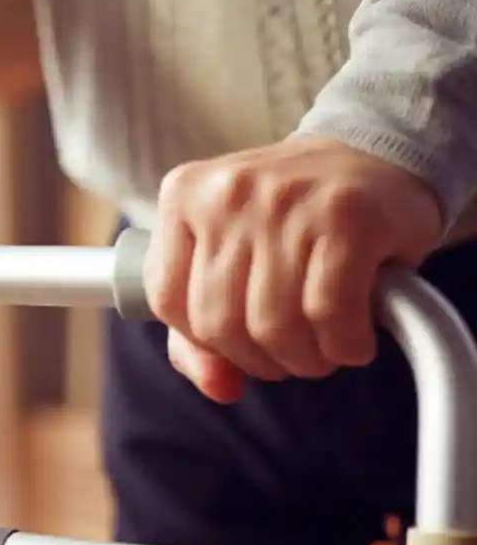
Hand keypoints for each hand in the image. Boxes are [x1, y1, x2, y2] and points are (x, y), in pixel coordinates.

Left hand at [144, 137, 442, 402]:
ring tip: (322, 347)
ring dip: (303, 359)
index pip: (165, 300)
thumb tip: (217, 387)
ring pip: (273, 325)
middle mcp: (227, 192)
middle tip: (289, 352)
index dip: (204, 342)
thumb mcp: (231, 255)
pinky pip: (328, 314)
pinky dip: (343, 346)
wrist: (377, 157)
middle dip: (258, 359)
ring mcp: (285, 200)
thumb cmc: (293, 220)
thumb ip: (200, 328)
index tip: (238, 344)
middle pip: (218, 322)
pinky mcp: (346, 217)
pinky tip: (352, 339)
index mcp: (184, 195)